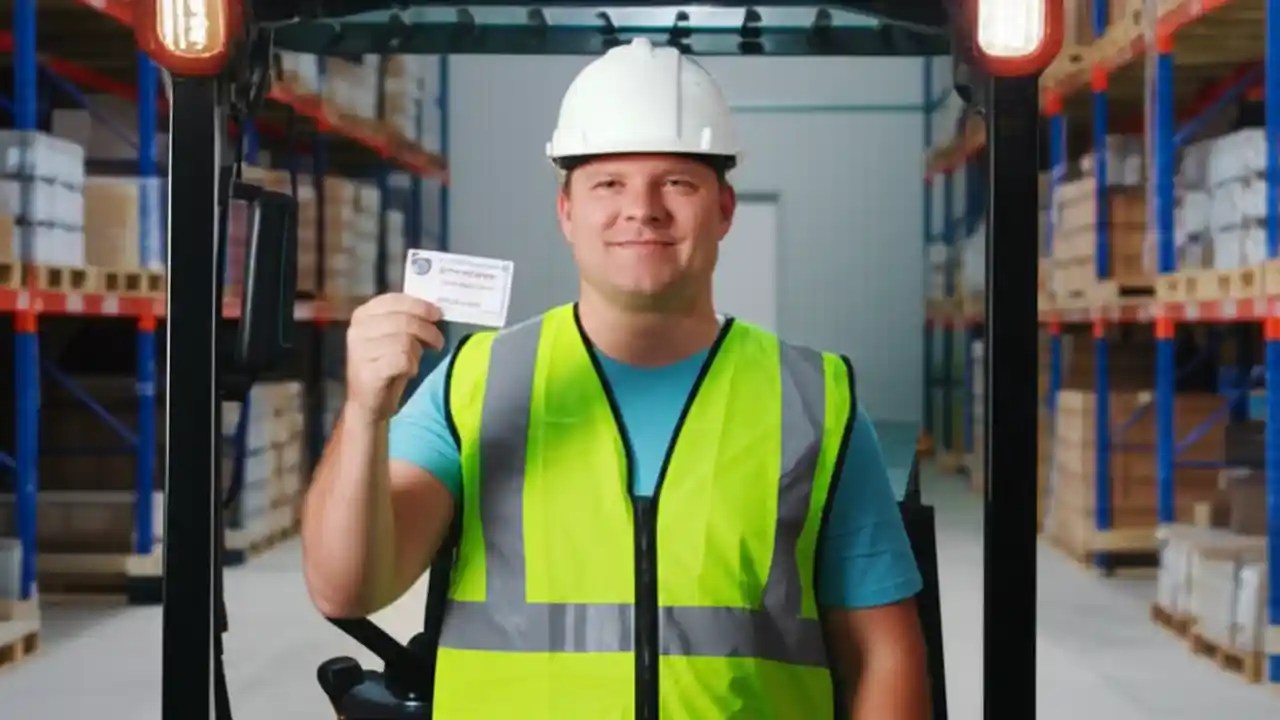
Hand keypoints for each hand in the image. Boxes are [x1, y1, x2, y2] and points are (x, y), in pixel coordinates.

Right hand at [345, 293, 444, 421]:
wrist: (369, 404)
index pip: (394, 300)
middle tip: (438, 342)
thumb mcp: (393, 337)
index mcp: (362, 315)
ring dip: (417, 352)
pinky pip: (402, 360)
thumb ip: (406, 320)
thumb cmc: (386, 366)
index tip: (437, 314)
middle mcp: (357, 330)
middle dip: (427, 330)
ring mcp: (360, 351)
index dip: (419, 305)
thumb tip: (434, 310)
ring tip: (416, 360)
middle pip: (404, 320)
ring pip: (404, 340)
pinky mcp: (368, 372)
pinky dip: (411, 365)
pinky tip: (408, 371)